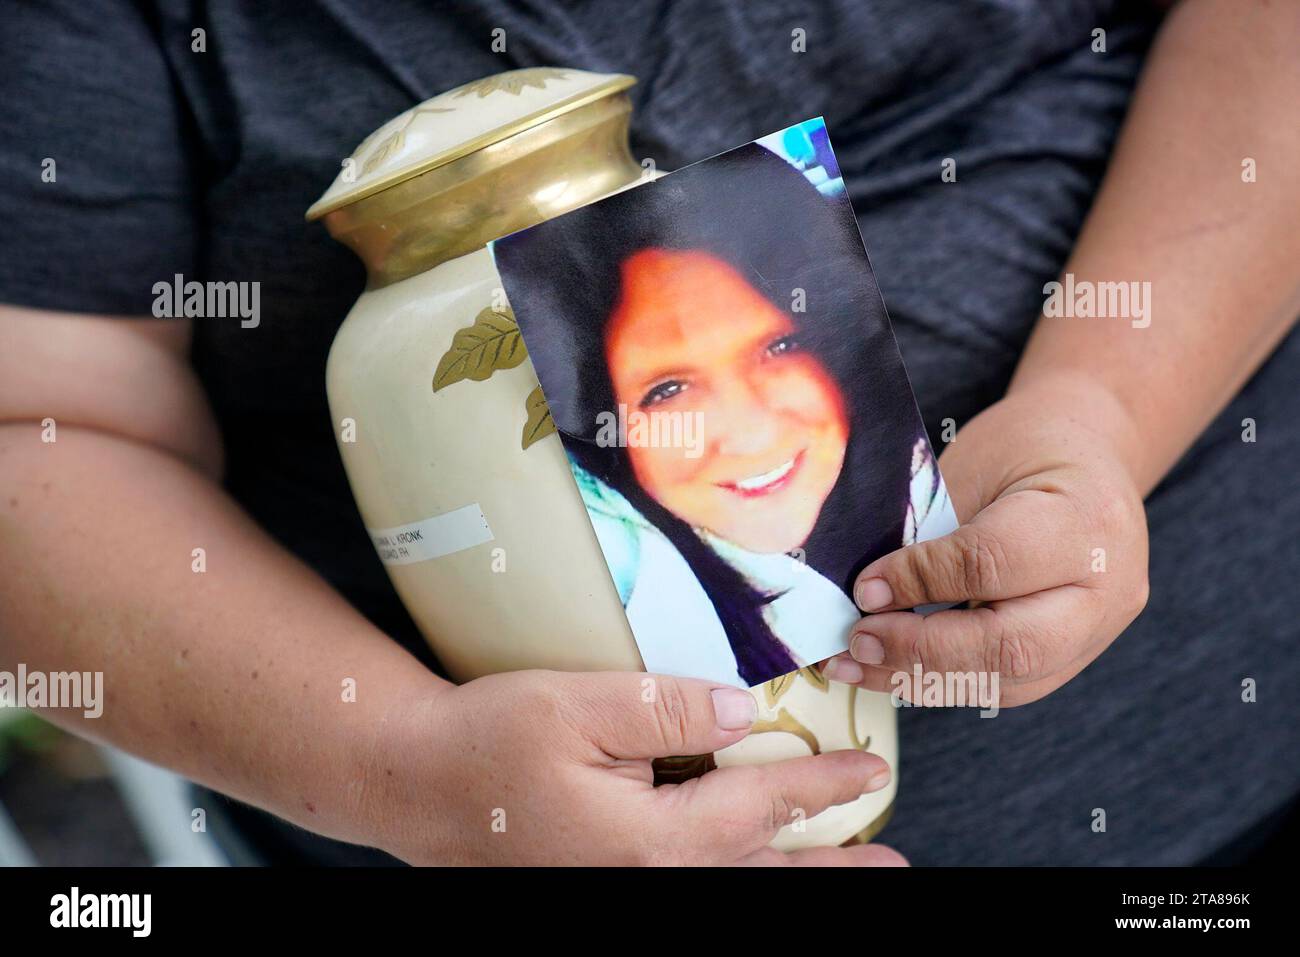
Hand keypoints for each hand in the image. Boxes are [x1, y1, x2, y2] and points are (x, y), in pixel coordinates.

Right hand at [367, 669, 904, 865]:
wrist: (418, 790)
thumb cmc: (489, 743)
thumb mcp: (576, 706)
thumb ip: (665, 707)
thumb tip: (741, 711)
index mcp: (653, 841)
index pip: (763, 809)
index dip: (824, 788)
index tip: (873, 771)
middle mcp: (651, 881)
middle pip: (764, 874)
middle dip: (834, 869)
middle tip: (896, 865)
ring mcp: (628, 891)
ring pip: (733, 887)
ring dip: (793, 879)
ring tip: (848, 877)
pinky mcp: (606, 884)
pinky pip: (695, 885)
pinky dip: (738, 874)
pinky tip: (749, 864)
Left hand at [824, 378, 1149, 706]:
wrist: (1088, 455)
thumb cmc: (1024, 449)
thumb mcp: (973, 469)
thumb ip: (929, 536)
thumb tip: (865, 594)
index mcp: (1086, 520)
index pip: (991, 564)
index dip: (919, 581)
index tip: (863, 589)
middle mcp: (1105, 588)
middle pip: (1011, 644)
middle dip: (921, 651)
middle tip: (857, 640)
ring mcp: (1098, 630)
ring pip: (1007, 679)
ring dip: (920, 678)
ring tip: (855, 665)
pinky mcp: (1077, 656)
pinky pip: (1006, 685)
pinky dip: (942, 681)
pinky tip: (890, 670)